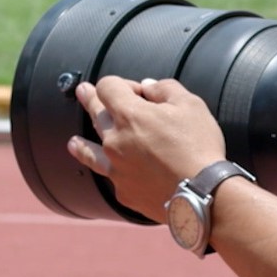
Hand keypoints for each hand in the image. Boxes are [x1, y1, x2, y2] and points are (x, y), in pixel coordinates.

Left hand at [66, 76, 226, 222]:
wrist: (202, 193)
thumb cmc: (200, 148)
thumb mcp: (192, 105)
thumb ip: (166, 89)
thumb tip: (148, 86)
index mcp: (129, 114)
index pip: (108, 86)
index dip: (123, 83)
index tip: (139, 91)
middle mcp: (114, 140)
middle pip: (94, 113)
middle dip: (91, 99)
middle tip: (83, 92)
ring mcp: (116, 168)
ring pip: (89, 151)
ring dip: (81, 144)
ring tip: (74, 142)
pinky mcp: (124, 191)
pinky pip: (111, 177)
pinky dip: (111, 172)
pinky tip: (109, 173)